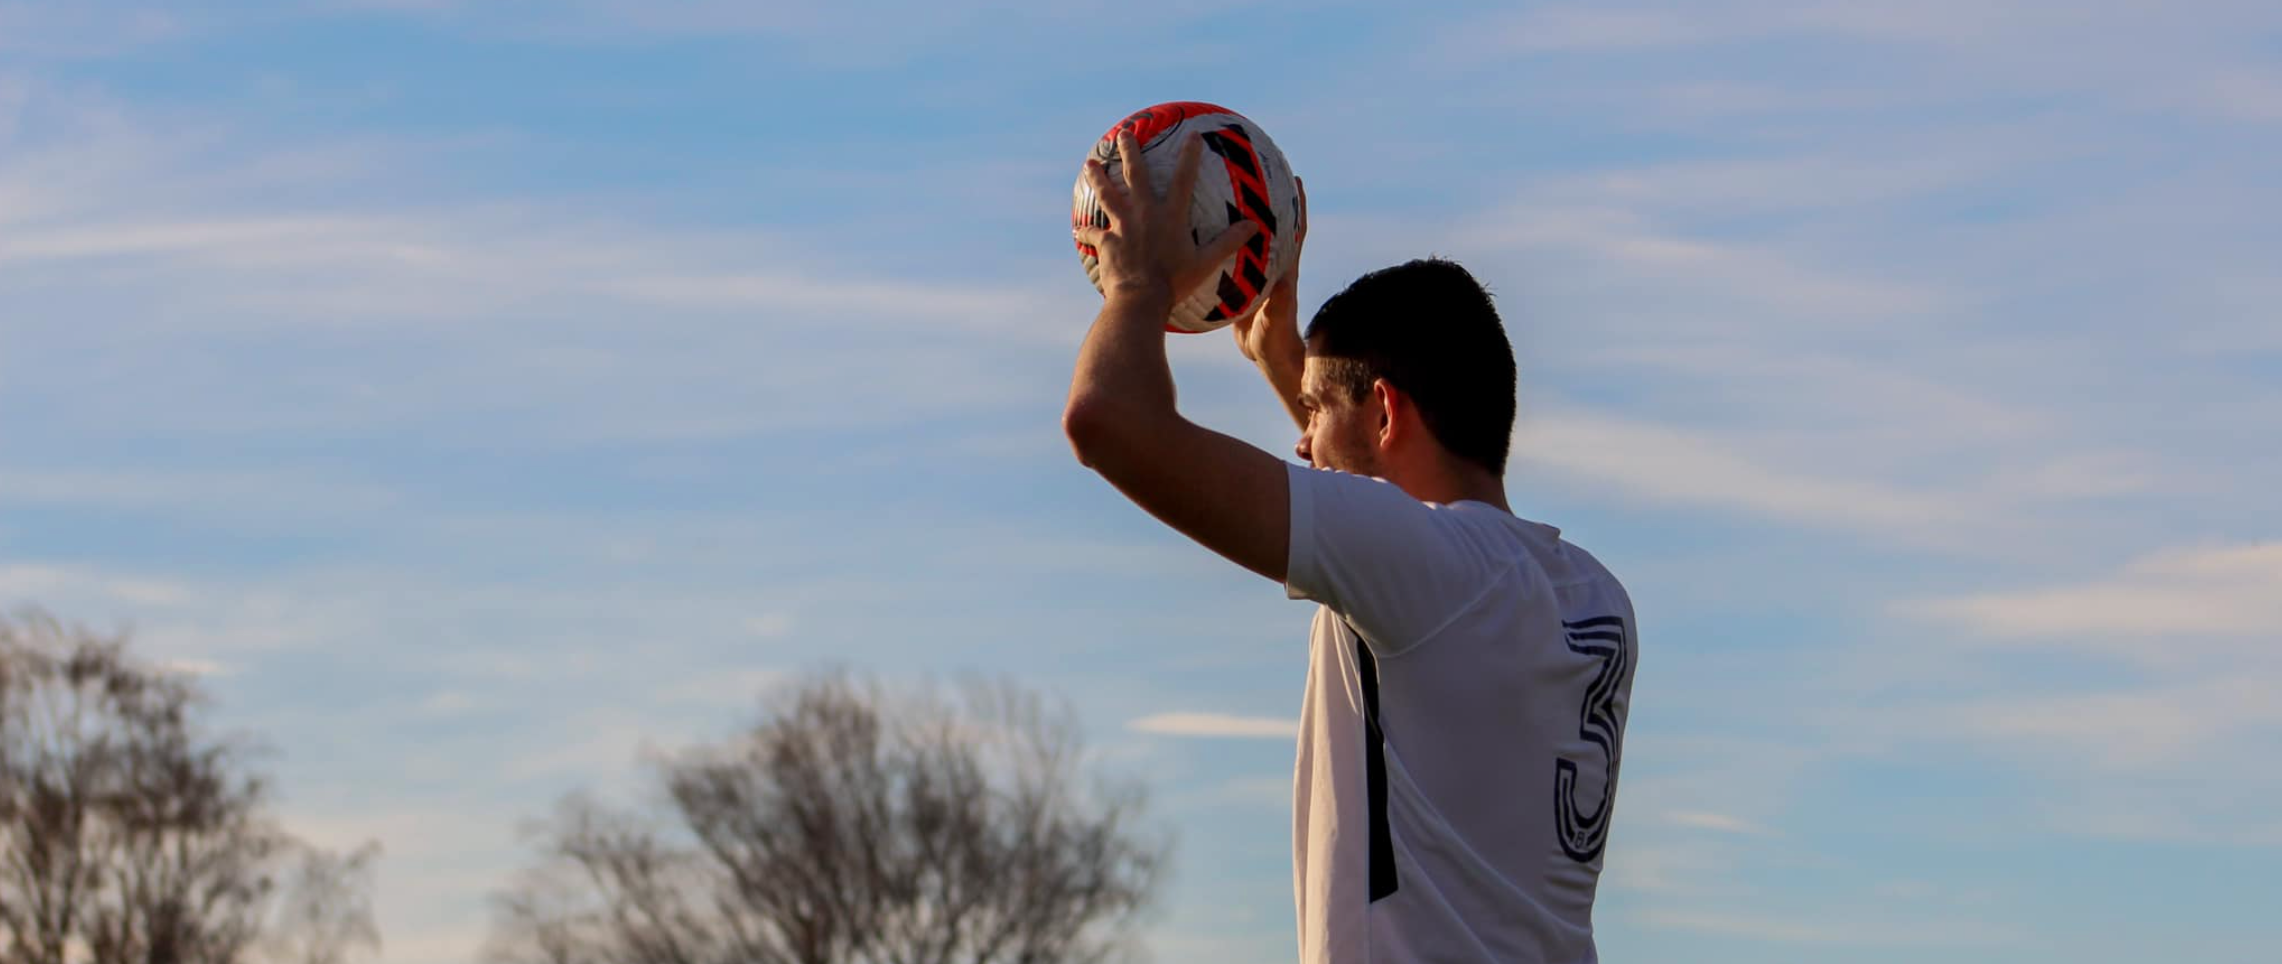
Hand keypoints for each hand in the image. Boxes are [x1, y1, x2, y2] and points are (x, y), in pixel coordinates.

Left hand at [1076, 130, 1259, 302]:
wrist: (1140, 298)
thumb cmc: (1175, 282)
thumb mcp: (1206, 263)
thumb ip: (1228, 243)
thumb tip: (1254, 227)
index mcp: (1170, 215)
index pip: (1183, 178)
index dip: (1189, 156)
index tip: (1192, 136)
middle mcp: (1144, 213)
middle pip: (1134, 174)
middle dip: (1129, 151)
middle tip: (1124, 133)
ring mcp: (1122, 226)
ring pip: (1107, 194)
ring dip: (1098, 177)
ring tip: (1090, 163)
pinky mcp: (1106, 242)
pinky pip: (1092, 234)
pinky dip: (1085, 233)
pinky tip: (1078, 232)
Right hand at [1234, 176, 1305, 373]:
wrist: (1265, 356)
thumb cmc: (1275, 338)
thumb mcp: (1276, 317)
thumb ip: (1280, 300)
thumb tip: (1282, 280)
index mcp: (1284, 269)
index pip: (1295, 229)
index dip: (1297, 204)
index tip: (1293, 178)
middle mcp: (1271, 266)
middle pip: (1271, 224)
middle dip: (1264, 198)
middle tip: (1250, 174)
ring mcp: (1255, 274)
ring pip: (1246, 238)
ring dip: (1236, 217)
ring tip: (1218, 193)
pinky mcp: (1240, 284)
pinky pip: (1227, 257)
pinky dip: (1216, 244)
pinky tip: (1197, 234)